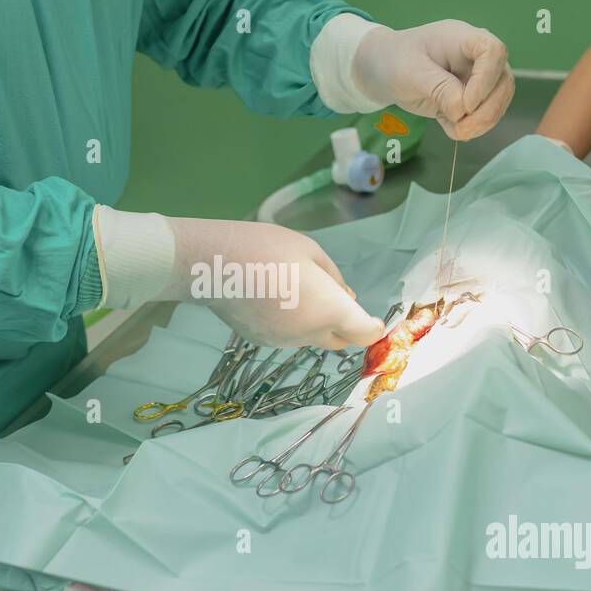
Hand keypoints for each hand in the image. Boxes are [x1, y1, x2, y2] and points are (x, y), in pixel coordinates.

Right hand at [92, 207, 384, 349]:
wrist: (213, 265)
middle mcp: (310, 334)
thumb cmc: (266, 247)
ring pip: (312, 339)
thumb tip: (349, 298)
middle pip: (340, 341)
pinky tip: (274, 298)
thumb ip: (335, 280)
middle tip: (339, 302)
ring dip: (316, 324)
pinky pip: (288, 337)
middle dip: (347, 328)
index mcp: (329, 310)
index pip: (365, 333)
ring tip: (296, 290)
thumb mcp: (310, 252)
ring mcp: (283, 342)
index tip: (377, 321)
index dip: (375, 329)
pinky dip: (292, 324)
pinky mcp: (262, 342)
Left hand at [352, 20, 514, 140]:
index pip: (492, 51)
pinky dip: (470, 128)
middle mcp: (475, 58)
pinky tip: (450, 129)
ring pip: (498, 101)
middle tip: (462, 129)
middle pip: (503, 81)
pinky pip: (482, 116)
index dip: (486, 80)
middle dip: (487, 110)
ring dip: (482, 123)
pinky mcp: (468, 100)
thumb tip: (462, 109)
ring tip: (457, 133)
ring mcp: (475, 79)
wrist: (383, 70)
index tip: (465, 104)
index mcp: (463, 39)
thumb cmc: (394, 60)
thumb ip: (438, 87)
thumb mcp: (410, 71)